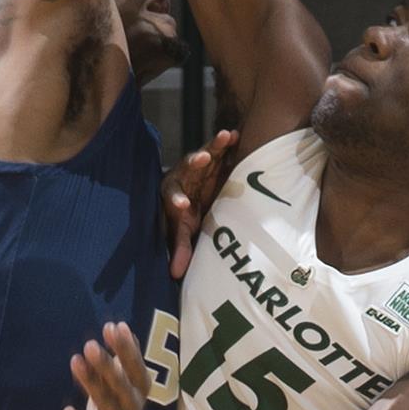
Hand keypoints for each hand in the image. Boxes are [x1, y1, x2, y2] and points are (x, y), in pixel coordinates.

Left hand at [62, 321, 150, 409]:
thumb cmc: (123, 398)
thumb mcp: (129, 377)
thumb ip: (125, 355)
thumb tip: (122, 326)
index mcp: (140, 388)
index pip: (135, 367)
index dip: (126, 349)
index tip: (111, 327)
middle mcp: (132, 405)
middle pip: (121, 386)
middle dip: (107, 366)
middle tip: (89, 344)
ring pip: (105, 403)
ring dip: (91, 383)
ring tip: (75, 360)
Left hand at [164, 128, 235, 278]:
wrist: (187, 195)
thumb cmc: (182, 215)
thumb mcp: (181, 231)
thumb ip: (179, 248)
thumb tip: (175, 274)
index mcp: (173, 193)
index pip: (172, 196)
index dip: (177, 200)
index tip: (183, 205)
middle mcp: (185, 176)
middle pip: (188, 167)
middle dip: (195, 163)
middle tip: (202, 159)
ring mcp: (200, 167)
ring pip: (206, 154)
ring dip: (215, 146)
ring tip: (226, 136)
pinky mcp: (214, 162)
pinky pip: (220, 152)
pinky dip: (227, 144)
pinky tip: (236, 135)